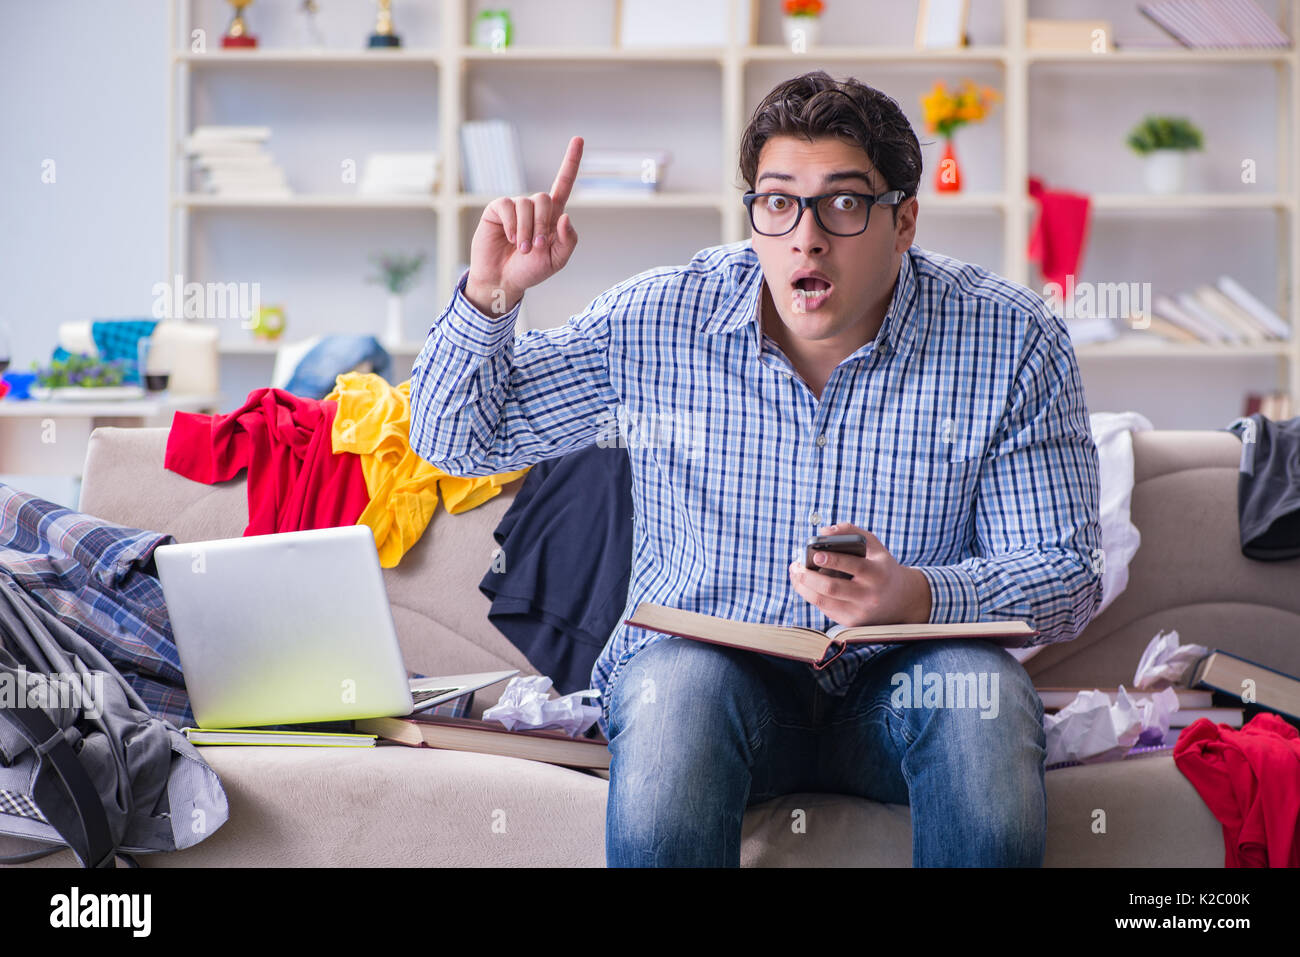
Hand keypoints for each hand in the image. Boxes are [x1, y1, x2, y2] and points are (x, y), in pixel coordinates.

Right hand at [465, 135, 582, 315]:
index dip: (571, 162)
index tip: (579, 139)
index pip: (563, 184)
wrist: (504, 280)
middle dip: (542, 224)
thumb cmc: (531, 270)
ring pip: (526, 203)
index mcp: (552, 216)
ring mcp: (514, 207)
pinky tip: (508, 238)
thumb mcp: (558, 260)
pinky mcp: (497, 210)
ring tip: (522, 248)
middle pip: (544, 197)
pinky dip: (511, 225)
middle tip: (536, 247)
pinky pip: (507, 206)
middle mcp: (534, 207)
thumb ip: (568, 240)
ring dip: (526, 230)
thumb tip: (565, 216)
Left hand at [788, 523, 932, 626]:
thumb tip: (823, 531)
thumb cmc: (882, 567)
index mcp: (878, 573)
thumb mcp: (874, 546)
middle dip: (809, 576)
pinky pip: (825, 609)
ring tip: (795, 573)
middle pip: (832, 587)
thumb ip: (851, 532)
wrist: (901, 600)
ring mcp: (860, 612)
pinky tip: (805, 585)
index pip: (853, 566)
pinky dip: (812, 596)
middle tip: (795, 566)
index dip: (832, 560)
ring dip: (803, 587)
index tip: (815, 554)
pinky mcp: (851, 623)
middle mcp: (869, 595)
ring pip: (823, 601)